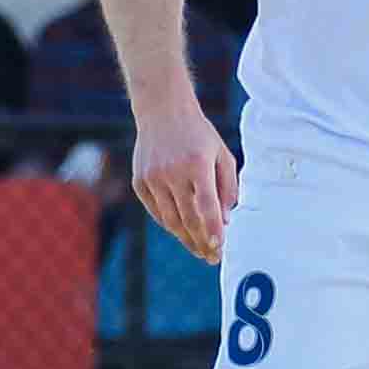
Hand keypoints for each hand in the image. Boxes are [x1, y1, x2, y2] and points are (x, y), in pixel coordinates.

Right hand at [131, 102, 240, 262]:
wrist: (162, 111)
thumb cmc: (198, 133)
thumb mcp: (221, 154)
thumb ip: (227, 187)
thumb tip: (226, 221)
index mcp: (196, 163)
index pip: (206, 206)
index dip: (213, 230)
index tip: (220, 247)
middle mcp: (172, 172)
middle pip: (188, 219)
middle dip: (202, 242)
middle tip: (213, 257)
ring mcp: (153, 178)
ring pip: (171, 220)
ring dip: (186, 239)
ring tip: (200, 250)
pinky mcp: (140, 182)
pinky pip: (157, 212)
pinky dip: (170, 224)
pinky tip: (183, 232)